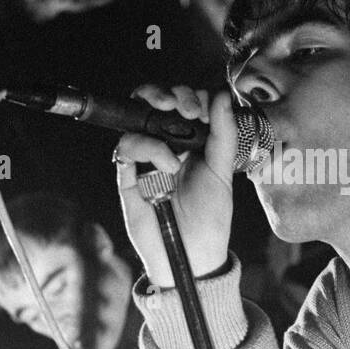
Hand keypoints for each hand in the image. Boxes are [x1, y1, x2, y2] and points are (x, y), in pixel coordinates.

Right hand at [114, 85, 238, 289]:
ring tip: (177, 158)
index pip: (184, 103)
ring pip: (138, 120)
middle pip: (155, 102)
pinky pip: (126, 146)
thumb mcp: (222, 172)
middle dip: (168, 94)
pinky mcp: (128, 175)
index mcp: (192, 142)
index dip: (189, 96)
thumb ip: (223, 133)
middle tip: (183, 107)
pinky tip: (164, 167)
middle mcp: (167, 145)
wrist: (192, 254)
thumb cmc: (210, 217)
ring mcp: (146, 159)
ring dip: (158, 129)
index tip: (201, 106)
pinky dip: (145, 148)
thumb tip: (221, 95)